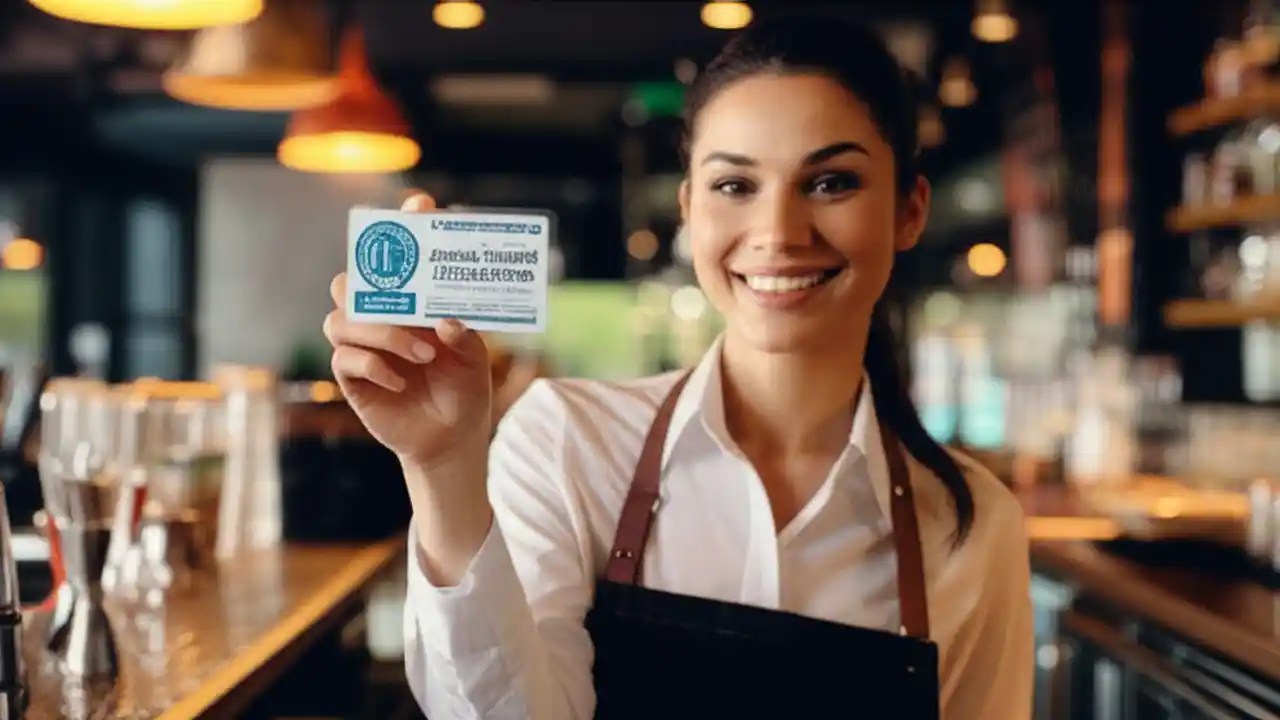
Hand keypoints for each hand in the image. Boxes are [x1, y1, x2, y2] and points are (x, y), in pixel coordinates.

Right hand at [323, 192, 492, 467]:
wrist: (454, 436)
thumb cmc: (462, 386)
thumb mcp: (474, 356)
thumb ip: (464, 335)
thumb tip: (445, 320)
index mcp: (408, 302)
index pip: (395, 256)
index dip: (403, 225)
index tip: (421, 206)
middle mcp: (379, 317)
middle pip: (348, 281)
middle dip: (370, 282)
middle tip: (405, 293)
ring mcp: (362, 346)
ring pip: (340, 319)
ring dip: (383, 333)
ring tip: (423, 352)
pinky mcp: (354, 379)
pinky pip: (345, 359)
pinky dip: (376, 365)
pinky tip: (403, 381)